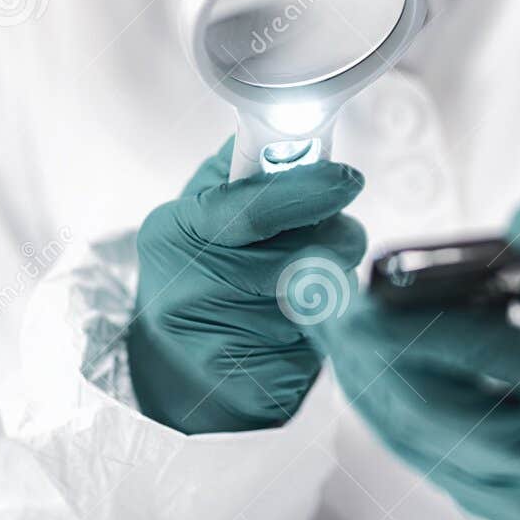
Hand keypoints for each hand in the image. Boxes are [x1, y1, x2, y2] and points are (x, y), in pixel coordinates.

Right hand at [127, 141, 365, 433]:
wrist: (172, 380)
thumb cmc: (190, 283)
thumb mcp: (190, 219)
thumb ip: (238, 177)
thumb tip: (287, 133)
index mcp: (177, 235)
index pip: (251, 209)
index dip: (307, 189)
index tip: (346, 178)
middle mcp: (199, 291)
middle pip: (311, 251)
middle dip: (336, 236)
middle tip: (325, 234)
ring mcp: (233, 344)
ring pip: (330, 292)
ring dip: (333, 281)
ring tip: (299, 286)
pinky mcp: (271, 386)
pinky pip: (331, 337)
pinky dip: (327, 324)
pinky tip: (295, 328)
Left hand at [301, 204, 519, 519]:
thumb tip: (519, 215)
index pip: (488, 356)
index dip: (419, 321)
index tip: (363, 282)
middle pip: (426, 407)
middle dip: (359, 350)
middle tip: (311, 294)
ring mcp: (518, 494)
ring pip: (413, 439)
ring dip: (360, 380)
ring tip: (322, 324)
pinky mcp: (502, 509)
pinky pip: (428, 459)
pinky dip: (388, 412)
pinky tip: (363, 370)